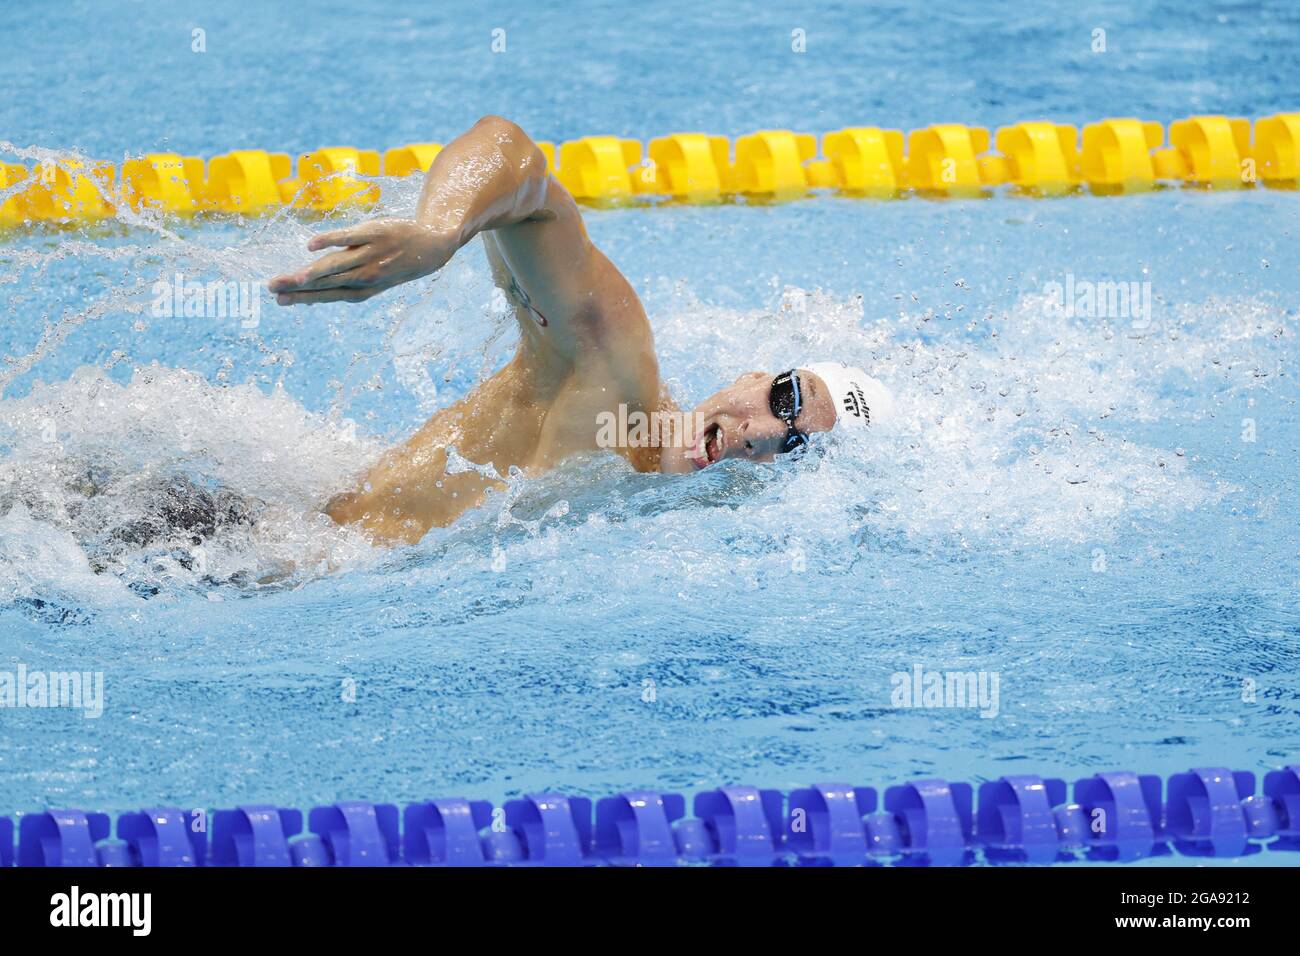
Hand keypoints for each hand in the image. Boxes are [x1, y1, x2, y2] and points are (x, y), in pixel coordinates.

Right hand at [268, 218, 456, 304]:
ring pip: (337, 265)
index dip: (304, 298)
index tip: (279, 300)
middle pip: (327, 282)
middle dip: (299, 287)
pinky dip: (330, 240)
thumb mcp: (371, 278)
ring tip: (292, 278)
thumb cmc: (393, 263)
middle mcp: (366, 275)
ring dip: (313, 272)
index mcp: (363, 289)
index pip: (328, 295)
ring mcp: (371, 255)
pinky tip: (311, 245)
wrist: (431, 247)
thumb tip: (307, 286)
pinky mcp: (375, 233)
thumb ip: (340, 280)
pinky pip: (349, 237)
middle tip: (272, 289)